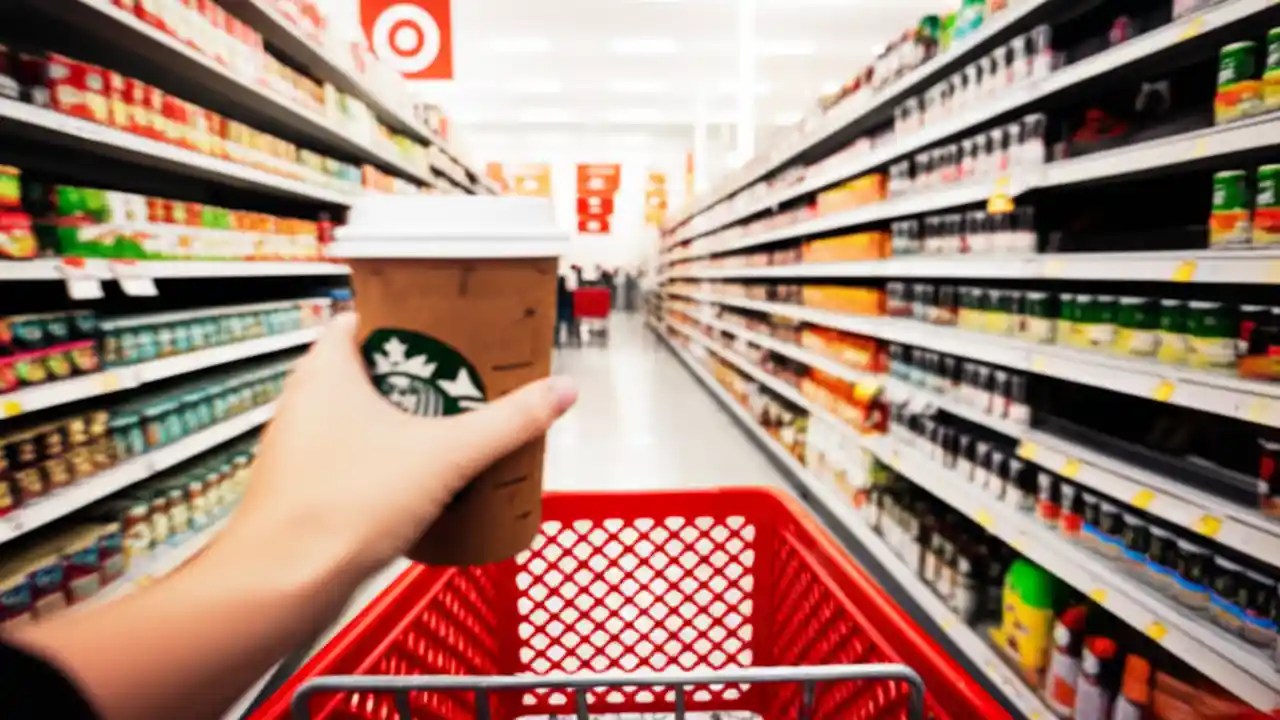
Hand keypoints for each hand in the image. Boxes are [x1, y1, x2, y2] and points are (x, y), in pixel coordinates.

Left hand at [220, 313, 577, 588]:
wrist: (283, 582)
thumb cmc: (345, 505)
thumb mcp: (446, 455)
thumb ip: (507, 422)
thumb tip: (561, 392)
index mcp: (327, 371)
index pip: (364, 317)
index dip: (408, 318)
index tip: (450, 329)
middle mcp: (304, 401)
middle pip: (370, 369)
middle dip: (420, 376)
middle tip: (466, 383)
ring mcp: (300, 447)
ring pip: (361, 417)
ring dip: (405, 421)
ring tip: (454, 431)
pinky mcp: (305, 489)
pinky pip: (352, 457)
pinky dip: (386, 459)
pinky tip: (422, 481)